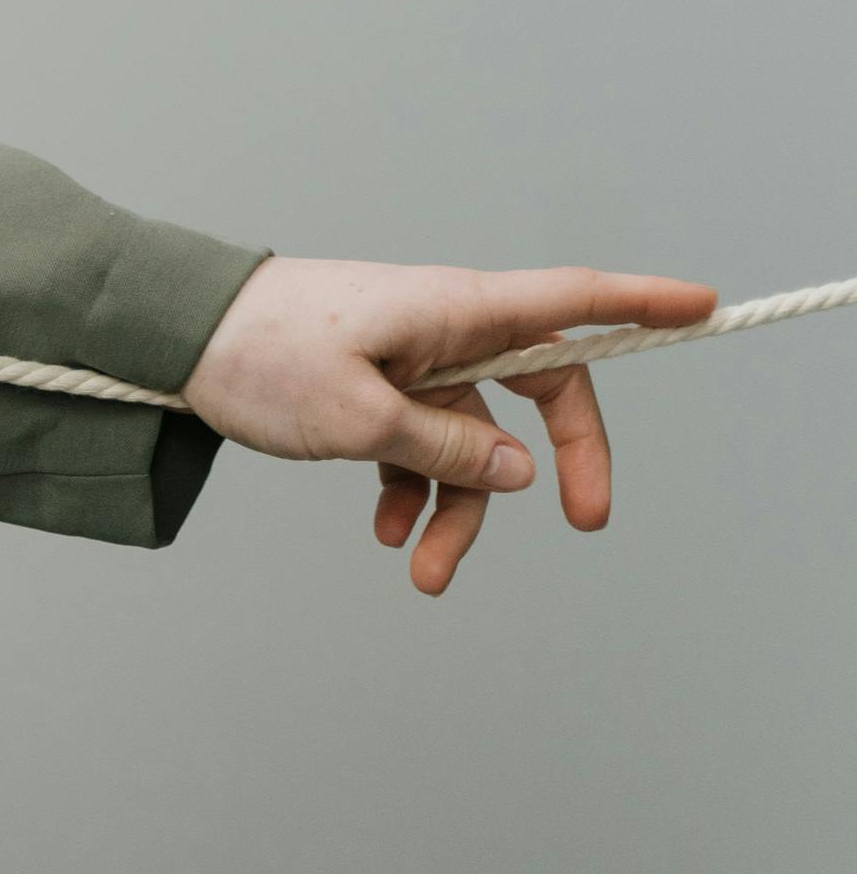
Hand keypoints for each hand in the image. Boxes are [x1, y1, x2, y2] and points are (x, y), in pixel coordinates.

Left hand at [180, 258, 716, 594]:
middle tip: (588, 521)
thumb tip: (517, 470)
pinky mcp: (368, 385)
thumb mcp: (354, 415)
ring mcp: (407, 358)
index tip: (706, 306)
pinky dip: (407, 491)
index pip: (572, 298)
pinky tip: (382, 533)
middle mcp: (442, 327)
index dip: (643, 303)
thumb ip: (443, 445)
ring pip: (468, 438)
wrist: (166, 337)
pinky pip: (416, 443)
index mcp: (453, 309)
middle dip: (563, 459)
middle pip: (538, 388)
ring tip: (421, 574)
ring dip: (456, 508)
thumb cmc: (255, 354)